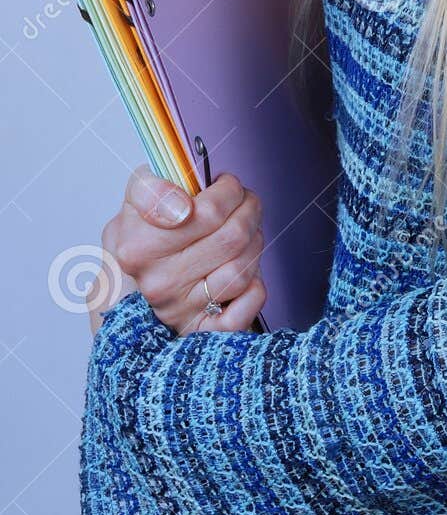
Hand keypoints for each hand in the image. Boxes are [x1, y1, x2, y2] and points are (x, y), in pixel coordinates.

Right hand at [91, 163, 266, 336]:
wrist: (123, 289)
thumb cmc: (138, 240)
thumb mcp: (133, 202)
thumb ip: (151, 189)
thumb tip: (183, 206)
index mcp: (140, 248)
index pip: (209, 211)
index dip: (228, 190)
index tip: (224, 184)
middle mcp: (159, 283)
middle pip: (234, 237)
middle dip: (249, 209)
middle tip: (244, 200)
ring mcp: (181, 311)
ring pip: (243, 269)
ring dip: (254, 242)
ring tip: (244, 231)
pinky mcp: (201, 331)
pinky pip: (246, 308)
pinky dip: (255, 287)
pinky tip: (243, 271)